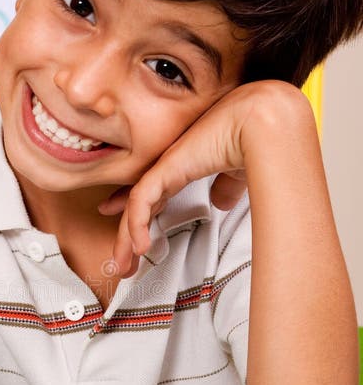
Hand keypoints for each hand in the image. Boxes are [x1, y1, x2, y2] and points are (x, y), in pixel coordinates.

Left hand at [98, 81, 304, 275]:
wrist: (262, 120)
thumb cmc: (256, 137)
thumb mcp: (238, 172)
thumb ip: (226, 186)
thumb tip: (221, 202)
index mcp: (186, 164)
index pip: (152, 192)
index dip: (138, 214)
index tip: (130, 235)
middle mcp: (172, 164)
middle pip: (139, 203)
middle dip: (127, 234)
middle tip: (122, 261)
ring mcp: (167, 165)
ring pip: (134, 206)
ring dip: (126, 238)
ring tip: (123, 264)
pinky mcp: (167, 168)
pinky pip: (141, 200)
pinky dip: (136, 225)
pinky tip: (139, 247)